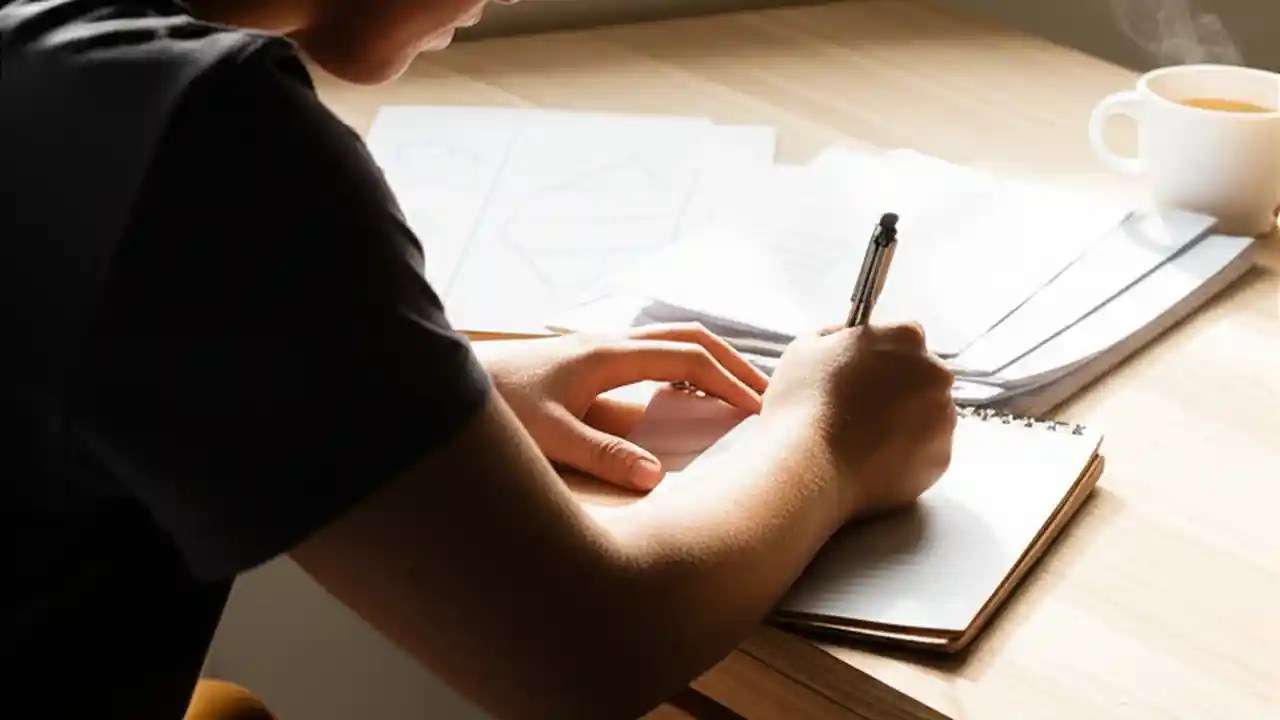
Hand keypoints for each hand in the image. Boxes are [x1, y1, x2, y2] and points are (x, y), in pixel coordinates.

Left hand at [473, 324, 769, 489]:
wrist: (445, 381)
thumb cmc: (492, 402)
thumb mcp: (546, 436)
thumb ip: (600, 454)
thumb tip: (655, 477)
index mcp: (607, 357)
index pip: (687, 359)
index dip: (728, 382)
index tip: (759, 410)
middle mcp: (608, 346)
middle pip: (688, 338)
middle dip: (732, 363)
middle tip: (765, 396)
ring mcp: (597, 352)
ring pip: (670, 344)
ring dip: (708, 365)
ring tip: (736, 396)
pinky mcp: (586, 365)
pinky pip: (649, 359)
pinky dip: (679, 373)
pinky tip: (680, 402)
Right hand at [763, 323, 955, 519]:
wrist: (809, 469)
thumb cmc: (803, 404)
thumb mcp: (806, 347)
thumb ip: (839, 334)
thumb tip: (849, 339)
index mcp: (906, 339)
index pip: (904, 337)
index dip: (881, 356)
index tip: (862, 372)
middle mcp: (935, 375)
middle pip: (922, 376)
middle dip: (898, 388)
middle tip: (859, 409)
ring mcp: (942, 419)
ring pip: (928, 415)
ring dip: (905, 422)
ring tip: (863, 439)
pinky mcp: (940, 460)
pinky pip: (925, 451)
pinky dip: (906, 455)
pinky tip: (872, 459)